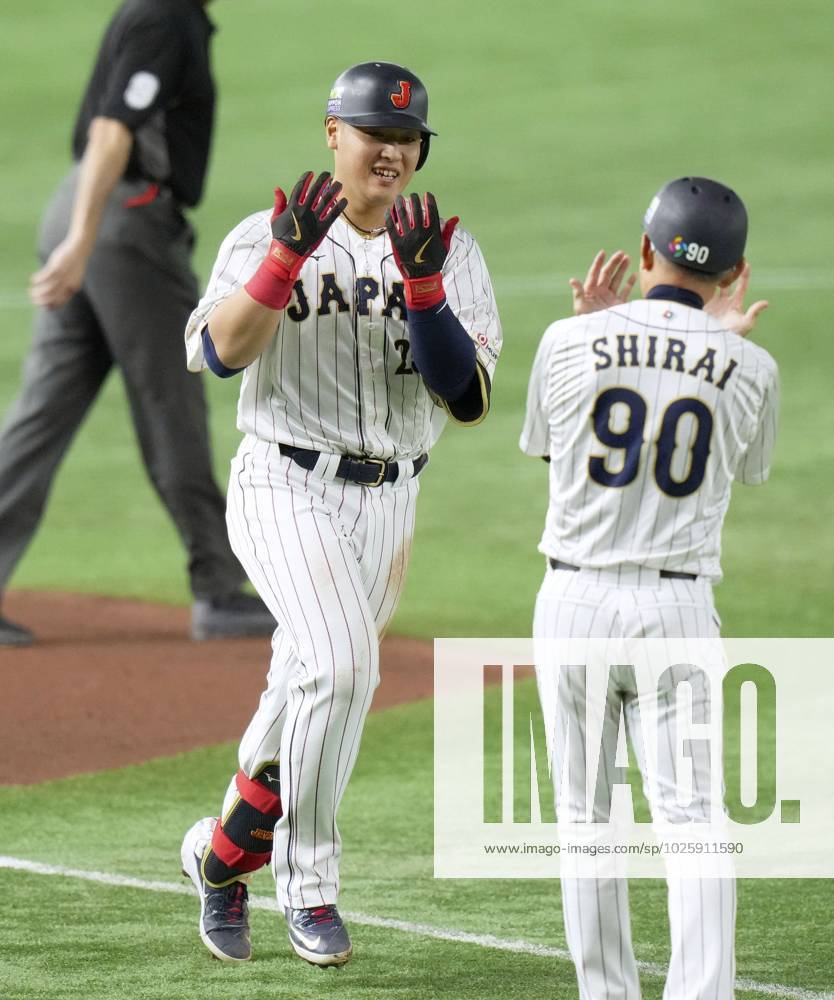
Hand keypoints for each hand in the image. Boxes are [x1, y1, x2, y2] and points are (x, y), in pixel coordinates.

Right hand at [29, 237, 91, 307]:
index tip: (43, 306)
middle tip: (33, 299)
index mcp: (73, 288)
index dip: (51, 306)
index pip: (61, 302)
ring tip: (30, 291)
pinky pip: (45, 276)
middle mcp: (68, 284)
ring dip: (37, 291)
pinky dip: (38, 279)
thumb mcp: (73, 277)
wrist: (80, 249)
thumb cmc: (75, 264)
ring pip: (48, 288)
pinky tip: (33, 280)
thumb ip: (66, 285)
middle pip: (53, 297)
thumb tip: (57, 292)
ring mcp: (62, 276)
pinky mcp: (56, 267)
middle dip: (41, 301)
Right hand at [245, 172, 346, 310]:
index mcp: (292, 207)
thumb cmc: (280, 236)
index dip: (306, 179)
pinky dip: (339, 207)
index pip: (301, 188)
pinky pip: (332, 215)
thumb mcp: (275, 218)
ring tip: (338, 184)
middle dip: (322, 180)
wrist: (287, 254)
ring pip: (326, 201)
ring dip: (333, 191)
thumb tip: (278, 188)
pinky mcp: (322, 229)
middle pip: (315, 191)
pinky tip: (344, 200)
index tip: (311, 173)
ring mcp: (313, 219)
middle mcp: (304, 210)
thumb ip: (279, 203)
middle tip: (327, 174)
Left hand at [385, 192, 457, 278]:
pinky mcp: (397, 244)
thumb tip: (456, 217)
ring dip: (400, 204)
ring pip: (403, 216)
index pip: (432, 210)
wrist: (422, 278)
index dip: (429, 200)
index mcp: (433, 232)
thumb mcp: (444, 247)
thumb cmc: (435, 262)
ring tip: (399, 198)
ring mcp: (408, 238)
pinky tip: (389, 211)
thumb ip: (448, 230)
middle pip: (416, 210)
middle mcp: (420, 233)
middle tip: (412, 195)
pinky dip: (390, 217)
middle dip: (414, 199)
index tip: (427, 194)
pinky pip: (392, 227)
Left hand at [569, 250, 635, 315]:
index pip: (594, 273)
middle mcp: (600, 293)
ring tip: (627, 258)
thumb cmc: (586, 321)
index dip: (598, 263)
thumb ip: (578, 293)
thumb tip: (572, 280)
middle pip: (607, 274)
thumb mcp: (580, 307)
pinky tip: (634, 275)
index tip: (603, 252)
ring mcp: (609, 298)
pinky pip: (624, 292)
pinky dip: (629, 284)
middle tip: (621, 253)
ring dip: (622, 269)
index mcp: (590, 291)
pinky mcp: (618, 305)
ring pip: (616, 280)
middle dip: (614, 263)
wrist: (597, 335)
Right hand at [704, 263, 768, 337]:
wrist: (710, 342)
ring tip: (712, 262)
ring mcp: (709, 302)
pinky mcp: (697, 304)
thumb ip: (754, 313)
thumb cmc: (730, 335)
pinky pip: (699, 290)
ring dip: (712, 274)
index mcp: (734, 303)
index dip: (744, 274)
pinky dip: (699, 282)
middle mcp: (722, 301)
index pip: (741, 285)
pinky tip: (698, 273)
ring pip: (712, 283)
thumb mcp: (745, 325)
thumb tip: (766, 303)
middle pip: (726, 281)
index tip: (746, 262)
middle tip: (727, 256)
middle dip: (727, 269)